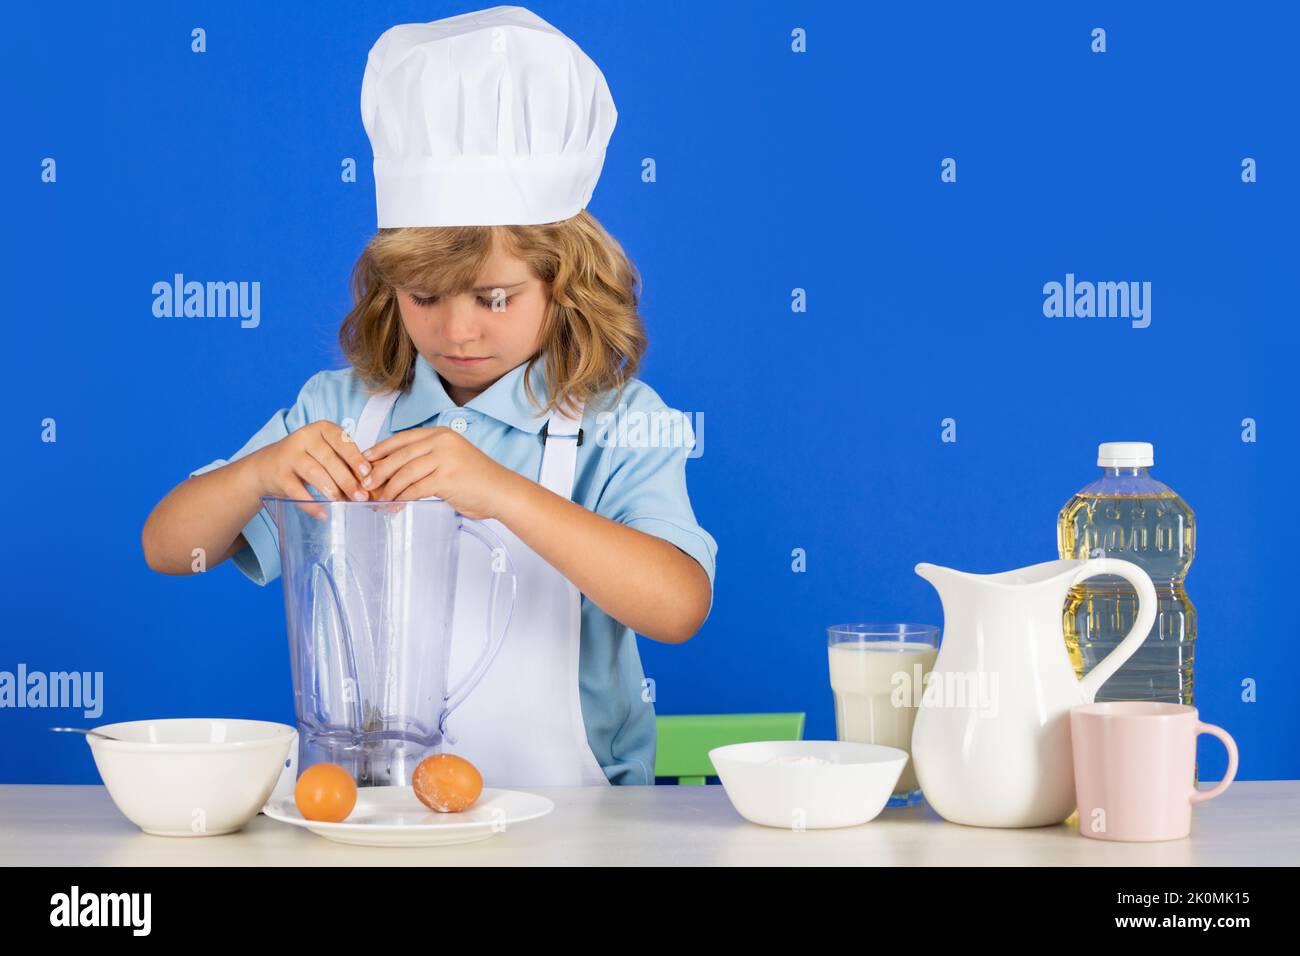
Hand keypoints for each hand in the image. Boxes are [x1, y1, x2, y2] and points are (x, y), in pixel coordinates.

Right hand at [251, 420, 372, 518]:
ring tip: (344, 503)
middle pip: (330, 459)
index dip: (355, 457)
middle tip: (361, 497)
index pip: (341, 440)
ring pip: (314, 473)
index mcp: (321, 429)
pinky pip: (297, 491)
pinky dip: (311, 504)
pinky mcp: (278, 474)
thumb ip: (345, 462)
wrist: (267, 466)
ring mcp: (289, 455)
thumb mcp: (325, 453)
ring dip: (332, 490)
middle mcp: (304, 437)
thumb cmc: (307, 459)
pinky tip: (323, 513)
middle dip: (348, 480)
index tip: (367, 473)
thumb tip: (369, 483)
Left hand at [361, 427, 521, 519]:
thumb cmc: (476, 480)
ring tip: (380, 498)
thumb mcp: (450, 460)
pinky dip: (402, 498)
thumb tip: (393, 470)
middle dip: (379, 470)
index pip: (403, 438)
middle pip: (400, 455)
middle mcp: (442, 441)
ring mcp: (445, 458)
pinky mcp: (447, 477)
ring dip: (389, 487)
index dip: (381, 448)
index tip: (365, 458)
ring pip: (405, 472)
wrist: (501, 492)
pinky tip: (396, 504)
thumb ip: (427, 460)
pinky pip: (416, 488)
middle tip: (366, 483)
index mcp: (441, 434)